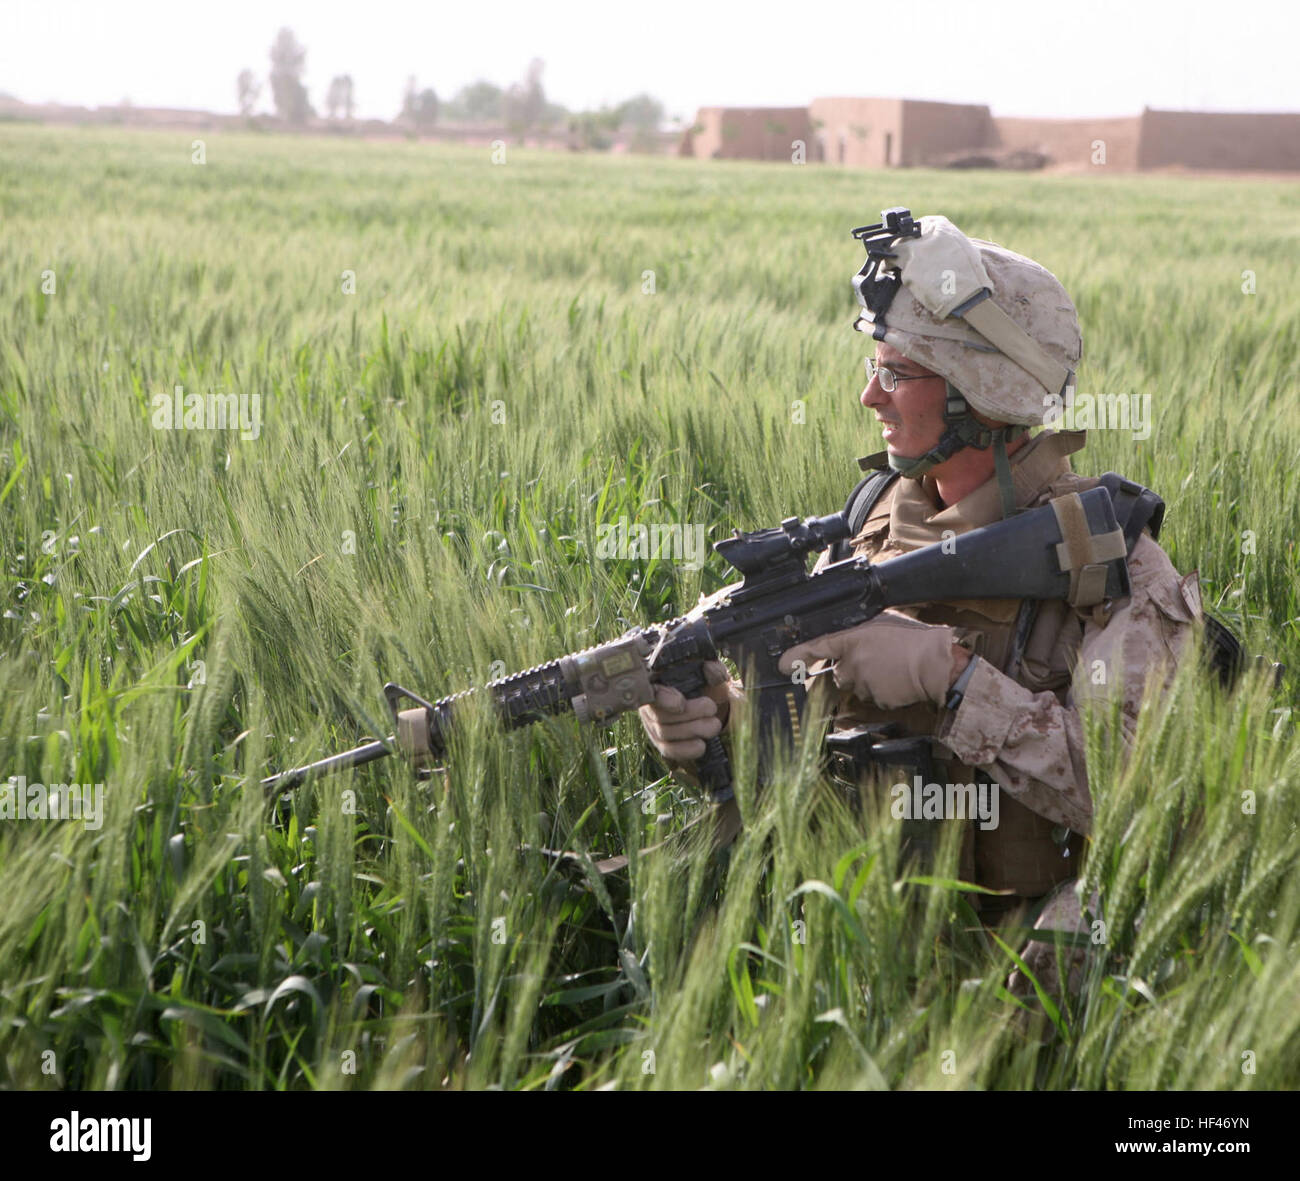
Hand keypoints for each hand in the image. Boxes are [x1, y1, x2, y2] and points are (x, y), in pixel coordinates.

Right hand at [639, 660, 742, 762]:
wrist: (710, 706)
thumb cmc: (706, 685)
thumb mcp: (711, 673)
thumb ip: (712, 669)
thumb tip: (711, 670)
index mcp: (657, 682)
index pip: (650, 690)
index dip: (663, 698)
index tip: (681, 703)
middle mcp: (650, 705)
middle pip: (660, 716)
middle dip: (690, 715)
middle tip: (712, 709)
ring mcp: (652, 725)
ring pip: (664, 733)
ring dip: (692, 731)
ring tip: (714, 725)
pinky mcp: (661, 743)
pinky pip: (668, 750)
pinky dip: (685, 750)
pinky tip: (702, 746)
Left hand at [778, 612, 968, 709]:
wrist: (937, 664)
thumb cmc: (914, 640)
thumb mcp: (882, 623)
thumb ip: (859, 632)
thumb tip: (848, 642)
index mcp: (853, 638)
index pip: (818, 646)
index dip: (797, 656)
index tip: (782, 664)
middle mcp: (853, 662)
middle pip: (839, 672)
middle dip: (851, 669)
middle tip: (876, 660)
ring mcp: (863, 683)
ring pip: (856, 685)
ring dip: (868, 679)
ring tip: (892, 667)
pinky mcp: (875, 699)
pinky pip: (872, 696)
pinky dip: (881, 690)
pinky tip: (897, 680)